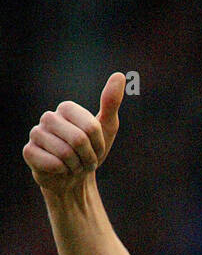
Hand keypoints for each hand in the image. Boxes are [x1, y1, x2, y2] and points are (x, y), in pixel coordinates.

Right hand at [22, 72, 125, 194]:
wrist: (74, 179)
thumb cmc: (89, 152)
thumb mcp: (106, 129)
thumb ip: (111, 103)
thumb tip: (119, 75)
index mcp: (66, 108)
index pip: (91, 128)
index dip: (98, 145)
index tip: (95, 149)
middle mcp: (48, 117)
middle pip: (78, 140)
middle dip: (88, 157)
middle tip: (85, 161)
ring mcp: (36, 133)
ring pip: (65, 153)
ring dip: (76, 167)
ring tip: (74, 166)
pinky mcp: (29, 151)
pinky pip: (52, 164)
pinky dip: (62, 172)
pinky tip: (60, 170)